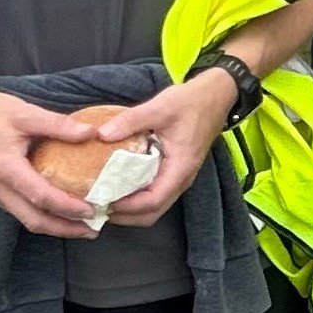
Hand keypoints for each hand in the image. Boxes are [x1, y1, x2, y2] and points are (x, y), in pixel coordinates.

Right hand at [0, 81, 102, 238]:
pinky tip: (57, 210)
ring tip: (81, 225)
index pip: (41, 197)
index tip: (93, 210)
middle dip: (64, 229)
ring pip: (24, 218)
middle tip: (93, 230)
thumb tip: (92, 133)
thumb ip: (58, 125)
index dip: (68, 207)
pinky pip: (16, 209)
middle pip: (33, 220)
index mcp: (4, 169)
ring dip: (53, 225)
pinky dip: (39, 214)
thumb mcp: (24, 113)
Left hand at [97, 69, 238, 225]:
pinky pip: (155, 194)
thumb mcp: (160, 107)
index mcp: (180, 168)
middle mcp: (181, 179)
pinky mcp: (174, 172)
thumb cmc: (191, 102)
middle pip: (153, 212)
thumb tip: (101, 134)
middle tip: (98, 206)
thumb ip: (130, 120)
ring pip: (154, 207)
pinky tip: (118, 186)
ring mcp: (179, 177)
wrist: (215, 96)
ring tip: (104, 199)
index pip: (153, 200)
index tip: (102, 200)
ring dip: (130, 209)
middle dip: (125, 215)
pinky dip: (136, 198)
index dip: (127, 206)